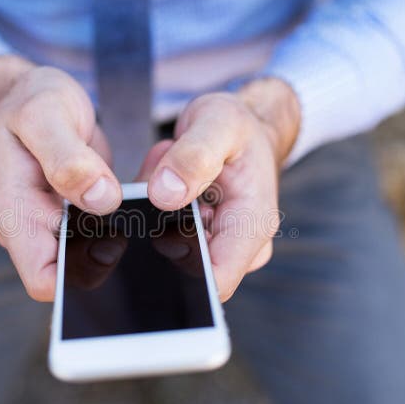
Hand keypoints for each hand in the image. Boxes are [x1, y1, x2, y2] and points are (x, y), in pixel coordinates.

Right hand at [0, 55, 121, 300]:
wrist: (31, 94)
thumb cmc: (31, 101)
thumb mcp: (43, 116)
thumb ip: (67, 159)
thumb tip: (101, 200)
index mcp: (13, 211)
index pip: (42, 277)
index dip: (77, 272)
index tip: (111, 240)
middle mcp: (30, 227)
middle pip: (72, 274)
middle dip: (105, 260)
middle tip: (137, 223)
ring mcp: (53, 224)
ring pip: (89, 259)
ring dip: (118, 243)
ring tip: (142, 211)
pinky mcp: (76, 216)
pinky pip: (101, 237)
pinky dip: (122, 226)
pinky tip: (140, 206)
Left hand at [137, 77, 299, 300]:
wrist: (244, 129)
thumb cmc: (239, 127)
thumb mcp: (219, 123)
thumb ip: (194, 158)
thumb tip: (164, 196)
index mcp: (252, 226)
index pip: (216, 281)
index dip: (180, 265)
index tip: (159, 226)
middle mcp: (237, 245)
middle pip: (181, 261)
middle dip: (160, 220)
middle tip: (169, 173)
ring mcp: (214, 244)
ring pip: (162, 244)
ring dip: (154, 207)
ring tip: (170, 167)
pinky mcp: (193, 238)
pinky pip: (156, 231)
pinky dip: (152, 204)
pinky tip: (165, 177)